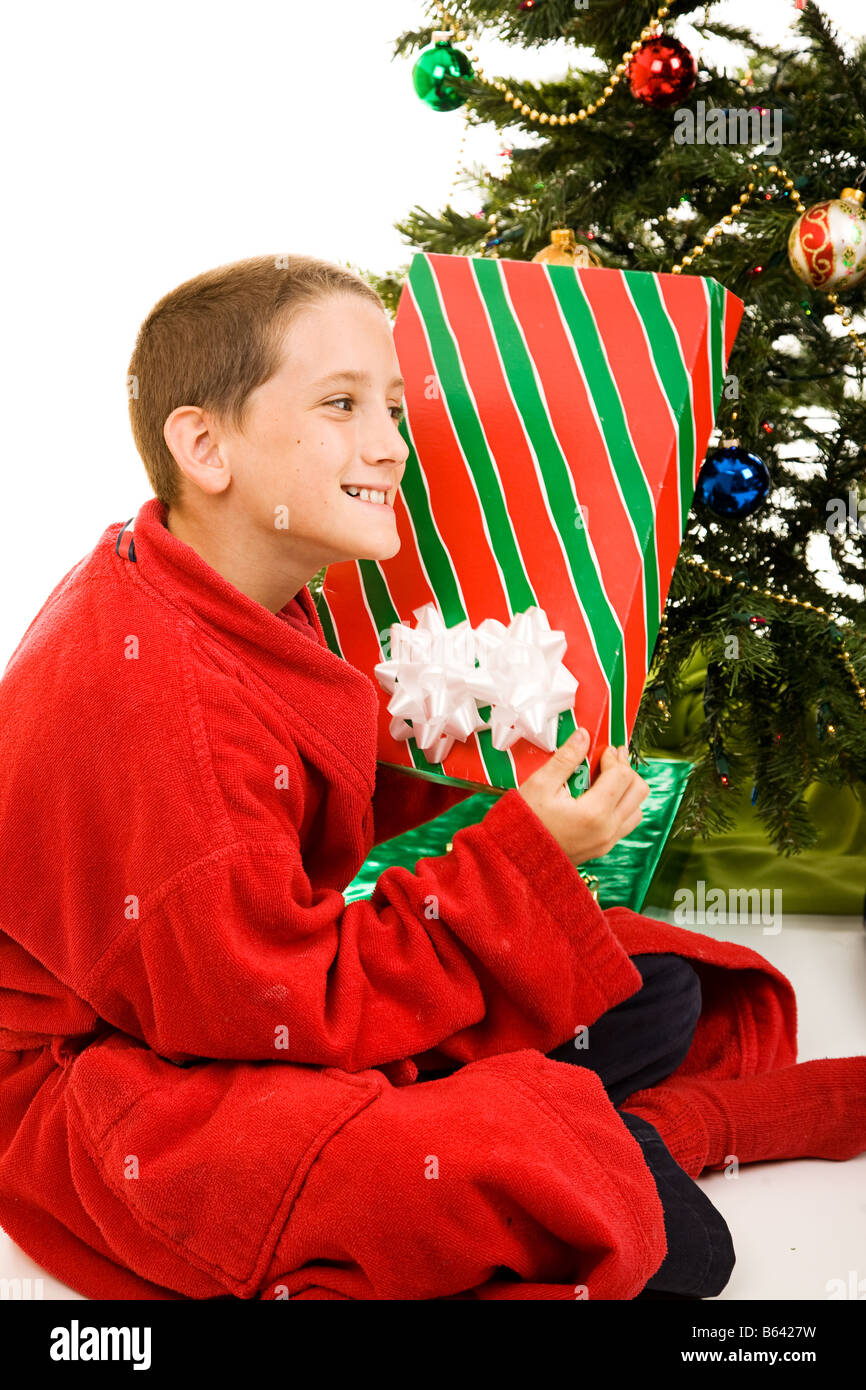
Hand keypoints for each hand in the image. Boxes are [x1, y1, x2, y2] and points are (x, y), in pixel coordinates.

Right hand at [517, 729, 649, 867]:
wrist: (516, 858)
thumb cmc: (524, 821)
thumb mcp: (541, 784)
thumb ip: (566, 758)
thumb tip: (584, 735)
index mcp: (594, 812)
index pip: (622, 776)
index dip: (614, 757)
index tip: (602, 750)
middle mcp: (607, 829)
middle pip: (639, 790)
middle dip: (626, 769)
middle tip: (610, 758)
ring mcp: (607, 842)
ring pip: (637, 808)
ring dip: (627, 789)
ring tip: (607, 777)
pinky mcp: (603, 848)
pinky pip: (626, 823)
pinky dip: (622, 806)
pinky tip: (603, 797)